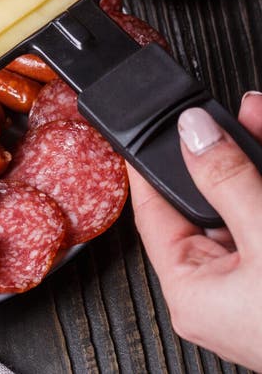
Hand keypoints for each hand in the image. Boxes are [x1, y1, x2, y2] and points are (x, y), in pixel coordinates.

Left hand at [128, 92, 261, 369]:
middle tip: (232, 110)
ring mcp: (254, 280)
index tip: (150, 121)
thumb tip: (193, 131)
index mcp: (192, 291)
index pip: (153, 210)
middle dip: (221, 148)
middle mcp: (219, 289)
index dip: (152, 161)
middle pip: (205, 197)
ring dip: (251, 156)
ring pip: (242, 199)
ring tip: (257, 114)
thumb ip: (227, 180)